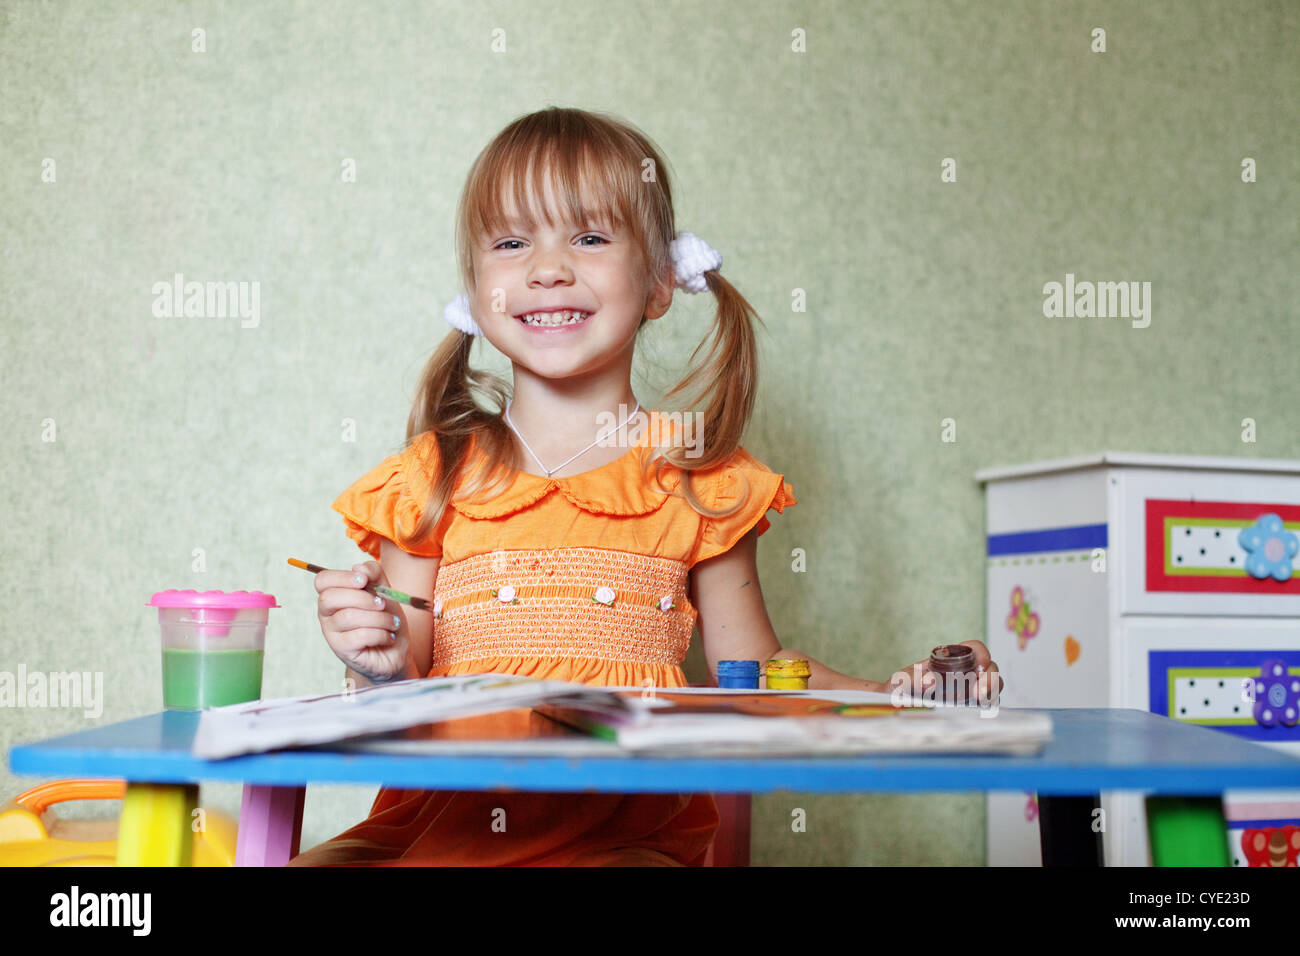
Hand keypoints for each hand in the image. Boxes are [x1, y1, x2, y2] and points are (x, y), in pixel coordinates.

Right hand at [314, 560, 410, 683]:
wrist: (395, 651)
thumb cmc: (386, 618)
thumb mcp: (385, 591)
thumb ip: (374, 574)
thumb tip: (358, 567)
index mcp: (334, 595)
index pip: (323, 580)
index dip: (342, 577)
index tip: (364, 580)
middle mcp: (327, 614)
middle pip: (329, 598)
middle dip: (362, 598)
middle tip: (383, 604)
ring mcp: (332, 633)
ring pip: (349, 616)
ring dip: (379, 618)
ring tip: (392, 623)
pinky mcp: (342, 650)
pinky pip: (359, 636)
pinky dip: (381, 634)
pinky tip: (388, 637)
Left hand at [886, 640, 1002, 704]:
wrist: (896, 707)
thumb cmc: (901, 689)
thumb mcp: (903, 680)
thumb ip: (913, 678)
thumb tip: (930, 681)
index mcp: (951, 659)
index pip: (974, 649)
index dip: (981, 652)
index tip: (980, 663)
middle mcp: (965, 673)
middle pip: (990, 670)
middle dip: (990, 679)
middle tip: (979, 693)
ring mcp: (971, 691)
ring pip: (993, 689)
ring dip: (991, 695)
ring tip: (978, 703)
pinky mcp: (971, 710)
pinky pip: (987, 707)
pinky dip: (987, 709)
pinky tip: (977, 714)